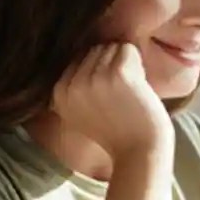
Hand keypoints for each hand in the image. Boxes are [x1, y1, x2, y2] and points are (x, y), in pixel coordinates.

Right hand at [51, 43, 171, 155]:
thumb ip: (75, 85)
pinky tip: (139, 87)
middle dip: (111, 66)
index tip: (108, 98)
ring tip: (129, 94)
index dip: (99, 72)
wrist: (140, 153)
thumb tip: (79, 46)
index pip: (79, 58)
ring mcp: (95, 78)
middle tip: (121, 96)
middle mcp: (73, 84)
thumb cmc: (118, 133)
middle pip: (95, 49)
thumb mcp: (82, 111)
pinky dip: (139, 64)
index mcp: (59, 92)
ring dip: (126, 65)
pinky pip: (128, 49)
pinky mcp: (118, 73)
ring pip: (112, 47)